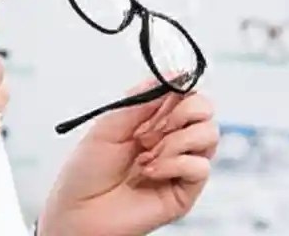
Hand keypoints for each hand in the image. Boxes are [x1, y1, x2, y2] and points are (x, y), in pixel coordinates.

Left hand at [38, 81, 217, 235]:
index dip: (180, 88)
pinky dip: (175, 163)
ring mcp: (179, 165)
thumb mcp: (108, 125)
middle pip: (205, 110)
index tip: (167, 91)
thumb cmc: (86, 172)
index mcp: (151, 121)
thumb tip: (169, 76)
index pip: (184, 93)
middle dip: (183, 111)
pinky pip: (201, 167)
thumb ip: (140, 101)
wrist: (78, 212)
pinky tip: (150, 171)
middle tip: (153, 127)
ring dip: (177, 139)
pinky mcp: (184, 191)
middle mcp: (170, 139)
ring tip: (147, 153)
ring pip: (210, 135)